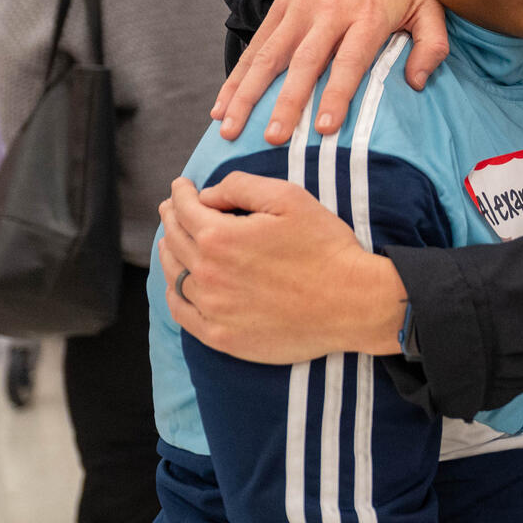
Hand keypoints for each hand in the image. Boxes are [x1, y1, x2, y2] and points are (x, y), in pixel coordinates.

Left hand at [159, 175, 405, 362]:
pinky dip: (174, 294)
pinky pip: (182, 313)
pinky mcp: (222, 336)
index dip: (180, 192)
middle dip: (171, 217)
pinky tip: (178, 284)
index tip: (181, 186)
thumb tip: (208, 194)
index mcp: (219, 237)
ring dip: (170, 253)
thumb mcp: (290, 199)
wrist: (352, 303)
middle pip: (174, 240)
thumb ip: (242, 186)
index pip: (184, 209)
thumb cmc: (325, 248)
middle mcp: (207, 274)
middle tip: (173, 208)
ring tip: (173, 241)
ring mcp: (212, 309)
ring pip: (174, 275)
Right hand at [211, 0, 446, 144]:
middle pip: (304, 62)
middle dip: (287, 102)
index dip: (337, 93)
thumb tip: (416, 83)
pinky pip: (255, 46)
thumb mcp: (425, 3)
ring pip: (269, 57)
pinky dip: (236, 77)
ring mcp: (299, 10)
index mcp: (368, 15)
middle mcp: (329, 13)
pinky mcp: (279, 8)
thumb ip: (431, 43)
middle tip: (274, 138)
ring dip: (248, 94)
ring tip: (231, 129)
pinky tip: (222, 106)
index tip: (326, 127)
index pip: (350, 61)